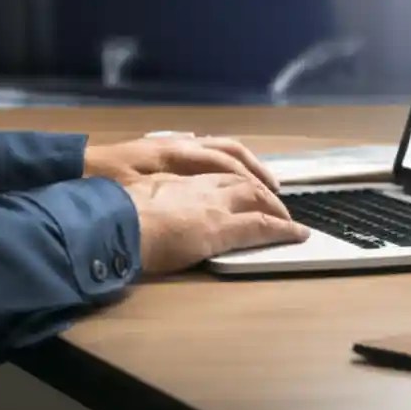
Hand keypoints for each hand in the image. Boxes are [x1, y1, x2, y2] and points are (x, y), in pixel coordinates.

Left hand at [85, 136, 278, 190]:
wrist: (68, 170)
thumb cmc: (100, 183)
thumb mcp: (136, 190)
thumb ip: (174, 189)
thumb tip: (208, 190)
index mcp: (176, 151)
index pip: (228, 162)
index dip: (256, 184)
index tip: (276, 207)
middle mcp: (178, 143)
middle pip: (230, 151)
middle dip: (257, 172)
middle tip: (278, 195)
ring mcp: (170, 145)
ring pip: (218, 148)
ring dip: (244, 165)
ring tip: (261, 184)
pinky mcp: (160, 152)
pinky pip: (202, 151)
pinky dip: (223, 161)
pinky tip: (226, 174)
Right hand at [124, 173, 309, 274]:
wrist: (114, 223)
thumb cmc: (113, 214)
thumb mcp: (128, 196)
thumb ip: (145, 195)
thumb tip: (145, 201)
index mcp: (175, 179)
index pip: (214, 176)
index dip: (233, 182)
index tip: (241, 190)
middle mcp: (199, 186)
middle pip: (240, 181)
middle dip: (260, 190)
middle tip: (274, 203)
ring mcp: (212, 205)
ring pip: (256, 197)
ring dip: (275, 207)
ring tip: (288, 220)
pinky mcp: (221, 228)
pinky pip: (261, 225)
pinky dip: (283, 229)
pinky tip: (297, 234)